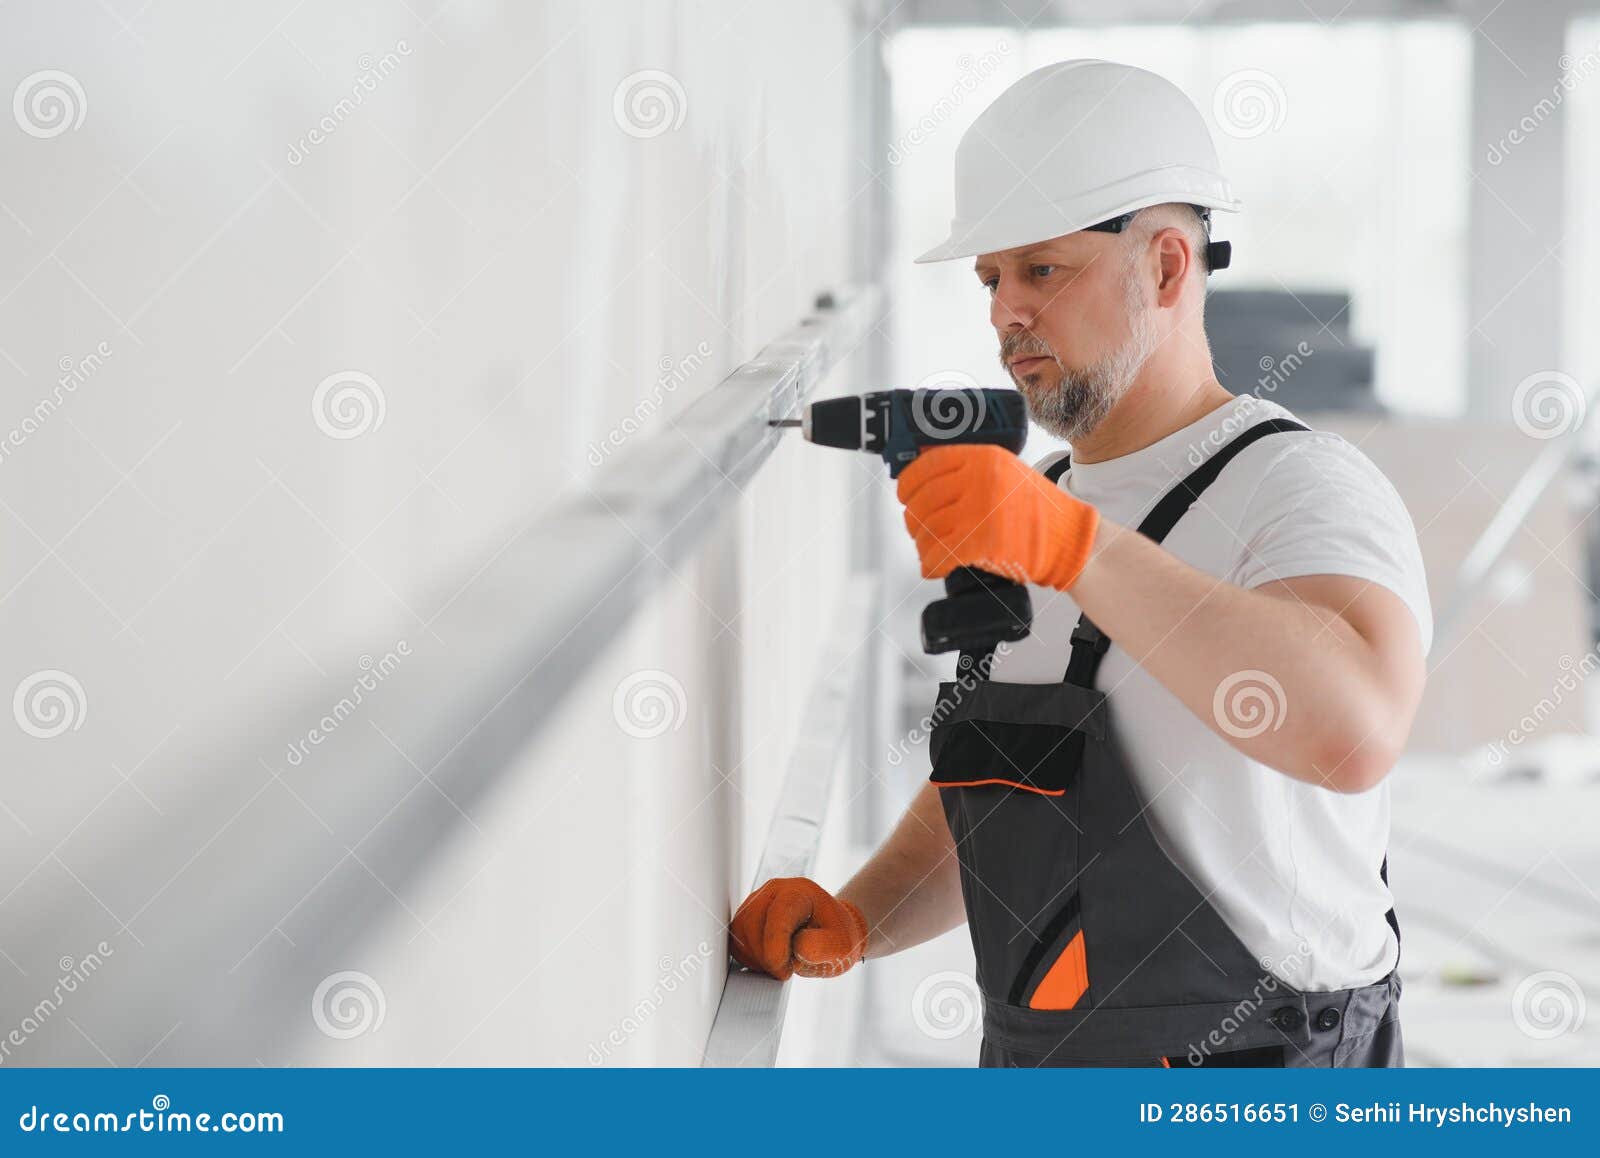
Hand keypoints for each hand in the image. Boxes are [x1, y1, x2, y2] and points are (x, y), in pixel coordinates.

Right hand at [728, 877, 867, 979]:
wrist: (830, 932)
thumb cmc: (836, 937)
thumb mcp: (841, 946)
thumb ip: (822, 947)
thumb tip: (797, 947)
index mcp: (799, 892)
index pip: (778, 915)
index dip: (776, 947)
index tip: (785, 969)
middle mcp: (775, 891)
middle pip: (753, 924)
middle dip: (767, 957)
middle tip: (787, 970)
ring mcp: (758, 902)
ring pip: (740, 932)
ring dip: (756, 958)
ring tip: (780, 964)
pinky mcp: (747, 916)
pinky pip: (736, 940)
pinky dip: (748, 957)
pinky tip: (768, 962)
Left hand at [896, 445, 1099, 588]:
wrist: (1069, 539)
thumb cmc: (1037, 511)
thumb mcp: (1006, 472)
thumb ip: (970, 471)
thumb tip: (924, 478)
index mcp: (983, 457)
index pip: (927, 466)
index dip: (908, 484)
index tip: (905, 495)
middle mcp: (979, 480)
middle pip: (923, 500)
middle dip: (914, 519)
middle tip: (918, 530)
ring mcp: (980, 511)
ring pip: (927, 529)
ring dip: (922, 545)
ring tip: (929, 551)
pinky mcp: (982, 543)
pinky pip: (940, 554)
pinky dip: (931, 565)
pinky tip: (933, 568)